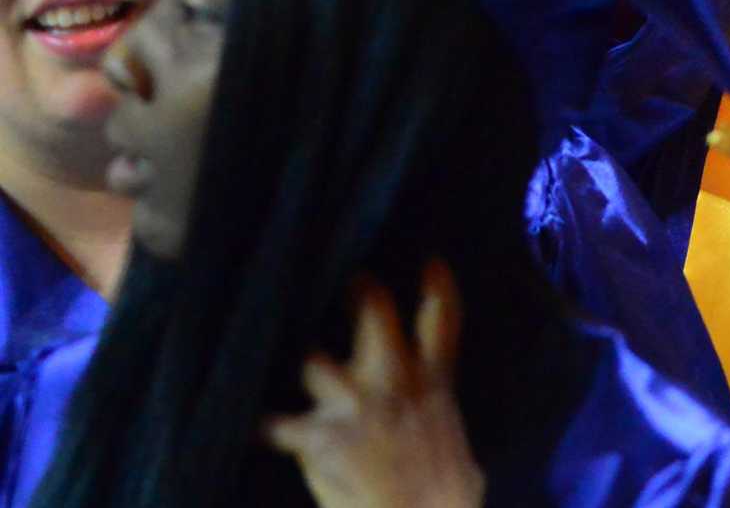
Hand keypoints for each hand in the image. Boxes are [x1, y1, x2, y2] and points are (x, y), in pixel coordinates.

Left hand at [262, 260, 484, 507]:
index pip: (442, 319)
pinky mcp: (321, 438)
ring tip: (272, 352)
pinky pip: (277, 425)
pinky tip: (252, 425)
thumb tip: (429, 426)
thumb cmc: (445, 499)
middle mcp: (394, 381)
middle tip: (346, 280)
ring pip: (314, 362)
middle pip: (374, 316)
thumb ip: (434, 425)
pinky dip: (265, 426)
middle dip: (359, 294)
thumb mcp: (459, 451)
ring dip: (301, 366)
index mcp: (434, 384)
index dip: (437, 286)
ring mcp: (355, 404)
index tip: (430, 263)